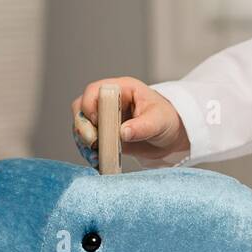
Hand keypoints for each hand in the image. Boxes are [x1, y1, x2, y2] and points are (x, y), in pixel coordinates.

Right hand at [71, 77, 189, 161]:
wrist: (170, 137)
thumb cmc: (167, 120)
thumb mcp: (159, 121)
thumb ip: (142, 126)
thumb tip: (123, 132)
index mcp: (121, 89)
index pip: (95, 91)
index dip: (91, 106)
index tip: (98, 123)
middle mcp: (108, 102)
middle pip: (81, 109)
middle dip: (82, 127)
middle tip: (93, 143)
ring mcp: (103, 119)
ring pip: (81, 126)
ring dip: (83, 142)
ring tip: (95, 157)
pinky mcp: (103, 135)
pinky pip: (87, 142)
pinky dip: (89, 152)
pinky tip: (98, 161)